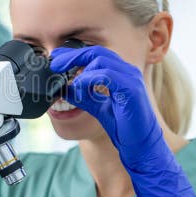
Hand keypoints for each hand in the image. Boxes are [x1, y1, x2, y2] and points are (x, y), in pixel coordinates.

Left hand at [50, 46, 195, 196]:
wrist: (140, 144)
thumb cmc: (123, 125)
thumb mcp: (97, 106)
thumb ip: (83, 95)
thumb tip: (64, 88)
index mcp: (121, 72)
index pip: (96, 53)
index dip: (74, 53)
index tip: (57, 56)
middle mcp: (127, 71)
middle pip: (96, 52)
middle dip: (72, 56)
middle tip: (55, 63)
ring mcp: (131, 78)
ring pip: (101, 60)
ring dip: (79, 68)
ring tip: (68, 82)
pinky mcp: (131, 90)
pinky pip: (107, 75)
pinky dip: (89, 79)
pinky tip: (79, 88)